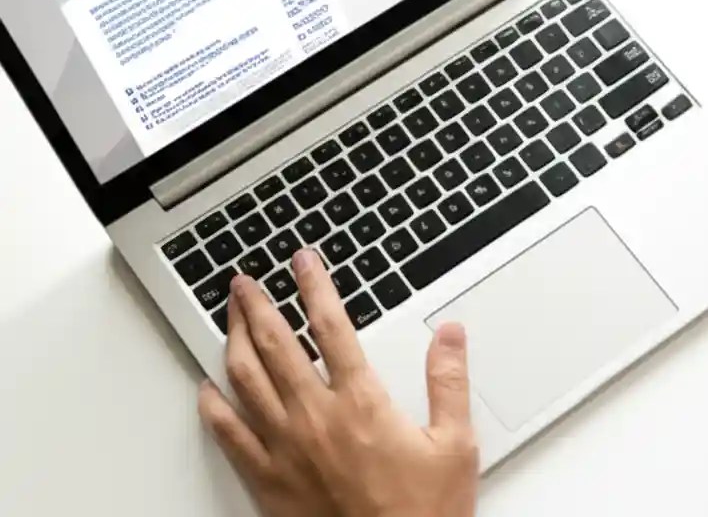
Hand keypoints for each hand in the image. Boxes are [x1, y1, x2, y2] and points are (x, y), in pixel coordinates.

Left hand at [197, 250, 478, 516]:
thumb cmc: (423, 514)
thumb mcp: (455, 444)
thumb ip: (450, 382)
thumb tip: (449, 334)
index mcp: (362, 404)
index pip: (331, 327)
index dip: (315, 286)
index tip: (303, 262)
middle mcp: (316, 419)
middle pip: (276, 345)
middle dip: (257, 305)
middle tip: (245, 280)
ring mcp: (285, 449)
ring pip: (245, 380)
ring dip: (232, 340)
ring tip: (227, 316)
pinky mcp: (267, 482)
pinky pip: (229, 435)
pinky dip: (213, 406)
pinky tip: (207, 388)